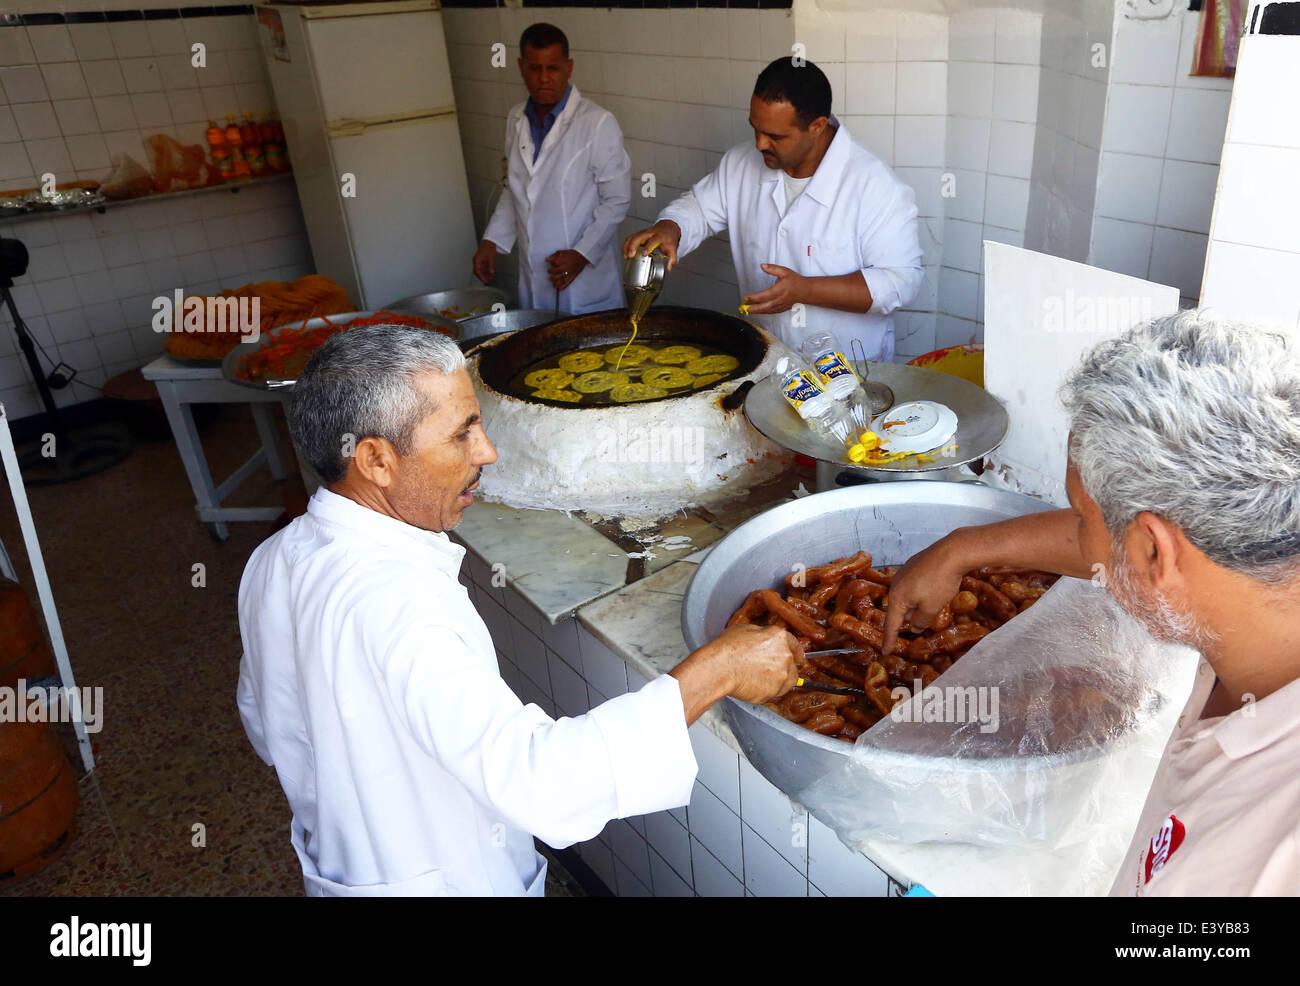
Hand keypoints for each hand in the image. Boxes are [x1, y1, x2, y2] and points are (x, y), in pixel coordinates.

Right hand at [473, 241, 497, 283]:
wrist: (490, 241)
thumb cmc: (489, 247)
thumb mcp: (491, 258)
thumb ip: (491, 266)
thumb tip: (491, 272)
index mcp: (477, 260)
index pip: (477, 271)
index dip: (481, 277)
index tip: (485, 280)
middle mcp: (476, 260)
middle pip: (478, 271)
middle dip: (482, 276)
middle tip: (487, 280)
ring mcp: (478, 260)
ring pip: (480, 269)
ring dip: (484, 274)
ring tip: (489, 277)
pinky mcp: (481, 259)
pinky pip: (482, 266)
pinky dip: (485, 270)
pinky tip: (489, 273)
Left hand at [546, 249, 588, 290]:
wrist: (581, 256)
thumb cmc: (571, 254)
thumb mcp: (561, 252)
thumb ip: (553, 256)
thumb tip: (547, 260)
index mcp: (561, 261)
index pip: (553, 266)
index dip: (550, 267)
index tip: (549, 268)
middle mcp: (564, 268)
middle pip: (556, 274)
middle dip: (552, 276)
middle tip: (550, 277)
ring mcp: (569, 273)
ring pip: (560, 280)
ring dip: (555, 283)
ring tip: (553, 284)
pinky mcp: (573, 276)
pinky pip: (567, 283)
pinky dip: (563, 286)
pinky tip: (559, 289)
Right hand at [622, 220, 681, 270]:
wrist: (667, 228)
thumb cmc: (668, 238)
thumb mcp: (673, 248)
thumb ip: (672, 259)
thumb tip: (669, 267)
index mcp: (659, 236)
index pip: (652, 241)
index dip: (647, 247)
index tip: (644, 254)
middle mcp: (650, 233)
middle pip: (638, 237)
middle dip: (632, 246)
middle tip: (630, 256)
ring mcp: (643, 233)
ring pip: (632, 237)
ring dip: (627, 246)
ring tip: (625, 256)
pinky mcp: (638, 234)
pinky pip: (630, 238)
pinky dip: (625, 245)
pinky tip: (624, 252)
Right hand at [686, 623, 800, 698]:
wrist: (720, 668)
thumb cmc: (728, 649)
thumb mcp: (746, 630)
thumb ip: (763, 635)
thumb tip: (765, 639)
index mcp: (779, 637)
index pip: (795, 645)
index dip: (794, 652)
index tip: (796, 658)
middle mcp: (785, 655)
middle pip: (793, 664)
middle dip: (783, 667)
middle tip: (767, 670)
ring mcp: (782, 674)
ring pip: (788, 680)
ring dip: (778, 680)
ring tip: (759, 679)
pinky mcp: (775, 690)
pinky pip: (776, 692)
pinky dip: (769, 691)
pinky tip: (755, 685)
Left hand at [740, 264, 806, 314]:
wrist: (806, 291)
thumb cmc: (795, 281)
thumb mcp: (784, 271)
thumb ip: (772, 269)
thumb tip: (762, 266)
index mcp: (779, 290)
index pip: (763, 296)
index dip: (753, 298)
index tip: (745, 298)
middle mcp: (779, 300)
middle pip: (763, 307)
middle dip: (752, 308)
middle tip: (744, 308)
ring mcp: (780, 306)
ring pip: (766, 311)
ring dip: (756, 311)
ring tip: (747, 310)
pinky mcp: (782, 309)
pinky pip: (771, 312)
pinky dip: (763, 312)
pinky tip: (758, 311)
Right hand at [881, 533, 969, 655]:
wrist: (951, 552)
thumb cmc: (940, 582)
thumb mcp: (931, 608)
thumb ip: (921, 621)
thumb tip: (914, 626)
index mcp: (897, 598)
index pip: (890, 624)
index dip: (889, 639)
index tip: (885, 651)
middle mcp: (896, 584)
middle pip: (898, 608)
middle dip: (906, 619)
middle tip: (917, 627)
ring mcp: (904, 572)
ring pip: (906, 596)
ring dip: (914, 606)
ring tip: (929, 609)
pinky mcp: (914, 564)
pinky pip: (912, 584)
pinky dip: (919, 593)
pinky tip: (932, 592)